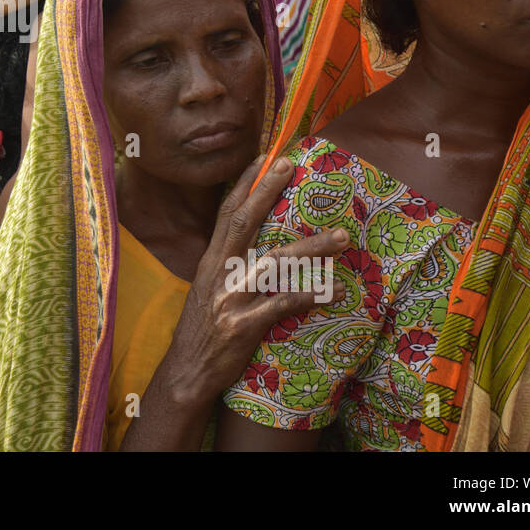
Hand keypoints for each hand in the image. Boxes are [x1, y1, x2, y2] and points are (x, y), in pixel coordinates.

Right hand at [164, 154, 348, 402]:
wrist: (187, 373)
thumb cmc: (204, 329)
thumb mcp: (209, 288)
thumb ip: (231, 263)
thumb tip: (259, 241)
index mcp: (211, 260)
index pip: (227, 212)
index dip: (246, 182)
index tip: (266, 156)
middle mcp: (219, 272)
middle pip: (243, 221)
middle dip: (267, 190)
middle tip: (291, 165)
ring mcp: (231, 298)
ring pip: (274, 262)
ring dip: (311, 247)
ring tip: (342, 237)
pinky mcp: (243, 325)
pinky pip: (283, 304)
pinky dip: (311, 295)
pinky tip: (338, 290)